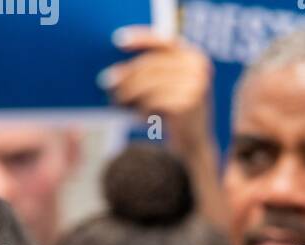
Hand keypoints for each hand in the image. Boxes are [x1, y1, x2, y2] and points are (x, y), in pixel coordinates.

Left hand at [100, 26, 215, 152]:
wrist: (196, 145)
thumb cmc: (176, 113)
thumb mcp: (171, 85)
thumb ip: (155, 68)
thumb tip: (118, 59)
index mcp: (196, 57)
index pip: (164, 41)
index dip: (140, 39)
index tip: (117, 41)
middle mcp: (199, 69)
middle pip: (152, 64)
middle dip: (127, 74)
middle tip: (106, 83)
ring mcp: (196, 86)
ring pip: (149, 82)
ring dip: (129, 92)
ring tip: (117, 101)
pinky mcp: (188, 104)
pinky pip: (153, 100)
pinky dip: (141, 109)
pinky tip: (139, 117)